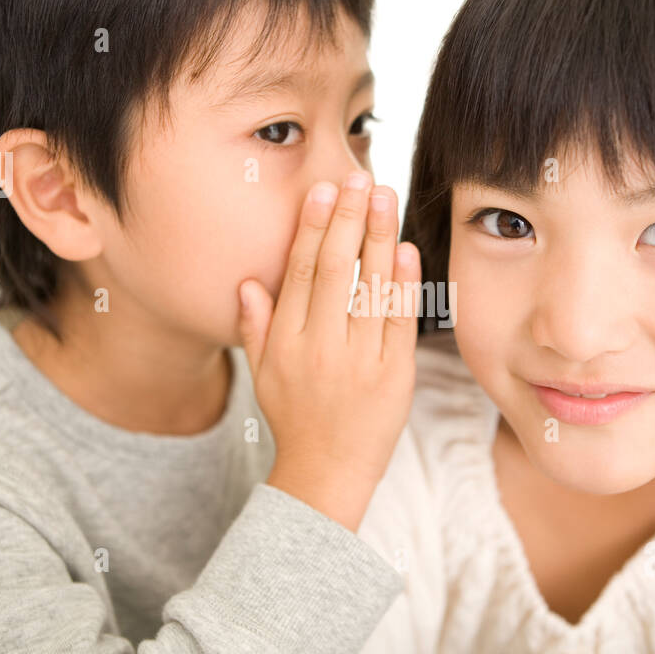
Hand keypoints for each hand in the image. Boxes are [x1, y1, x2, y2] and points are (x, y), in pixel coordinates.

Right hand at [237, 171, 420, 530]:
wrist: (327, 476)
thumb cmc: (296, 420)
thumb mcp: (263, 376)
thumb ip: (256, 328)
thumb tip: (248, 282)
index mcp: (285, 343)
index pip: (301, 274)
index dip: (313, 229)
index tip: (325, 192)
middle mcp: (320, 348)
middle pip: (336, 271)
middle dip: (348, 219)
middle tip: (359, 178)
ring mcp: (359, 362)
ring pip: (369, 289)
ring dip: (379, 238)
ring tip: (385, 197)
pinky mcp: (394, 377)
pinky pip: (399, 322)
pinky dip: (403, 284)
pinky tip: (406, 249)